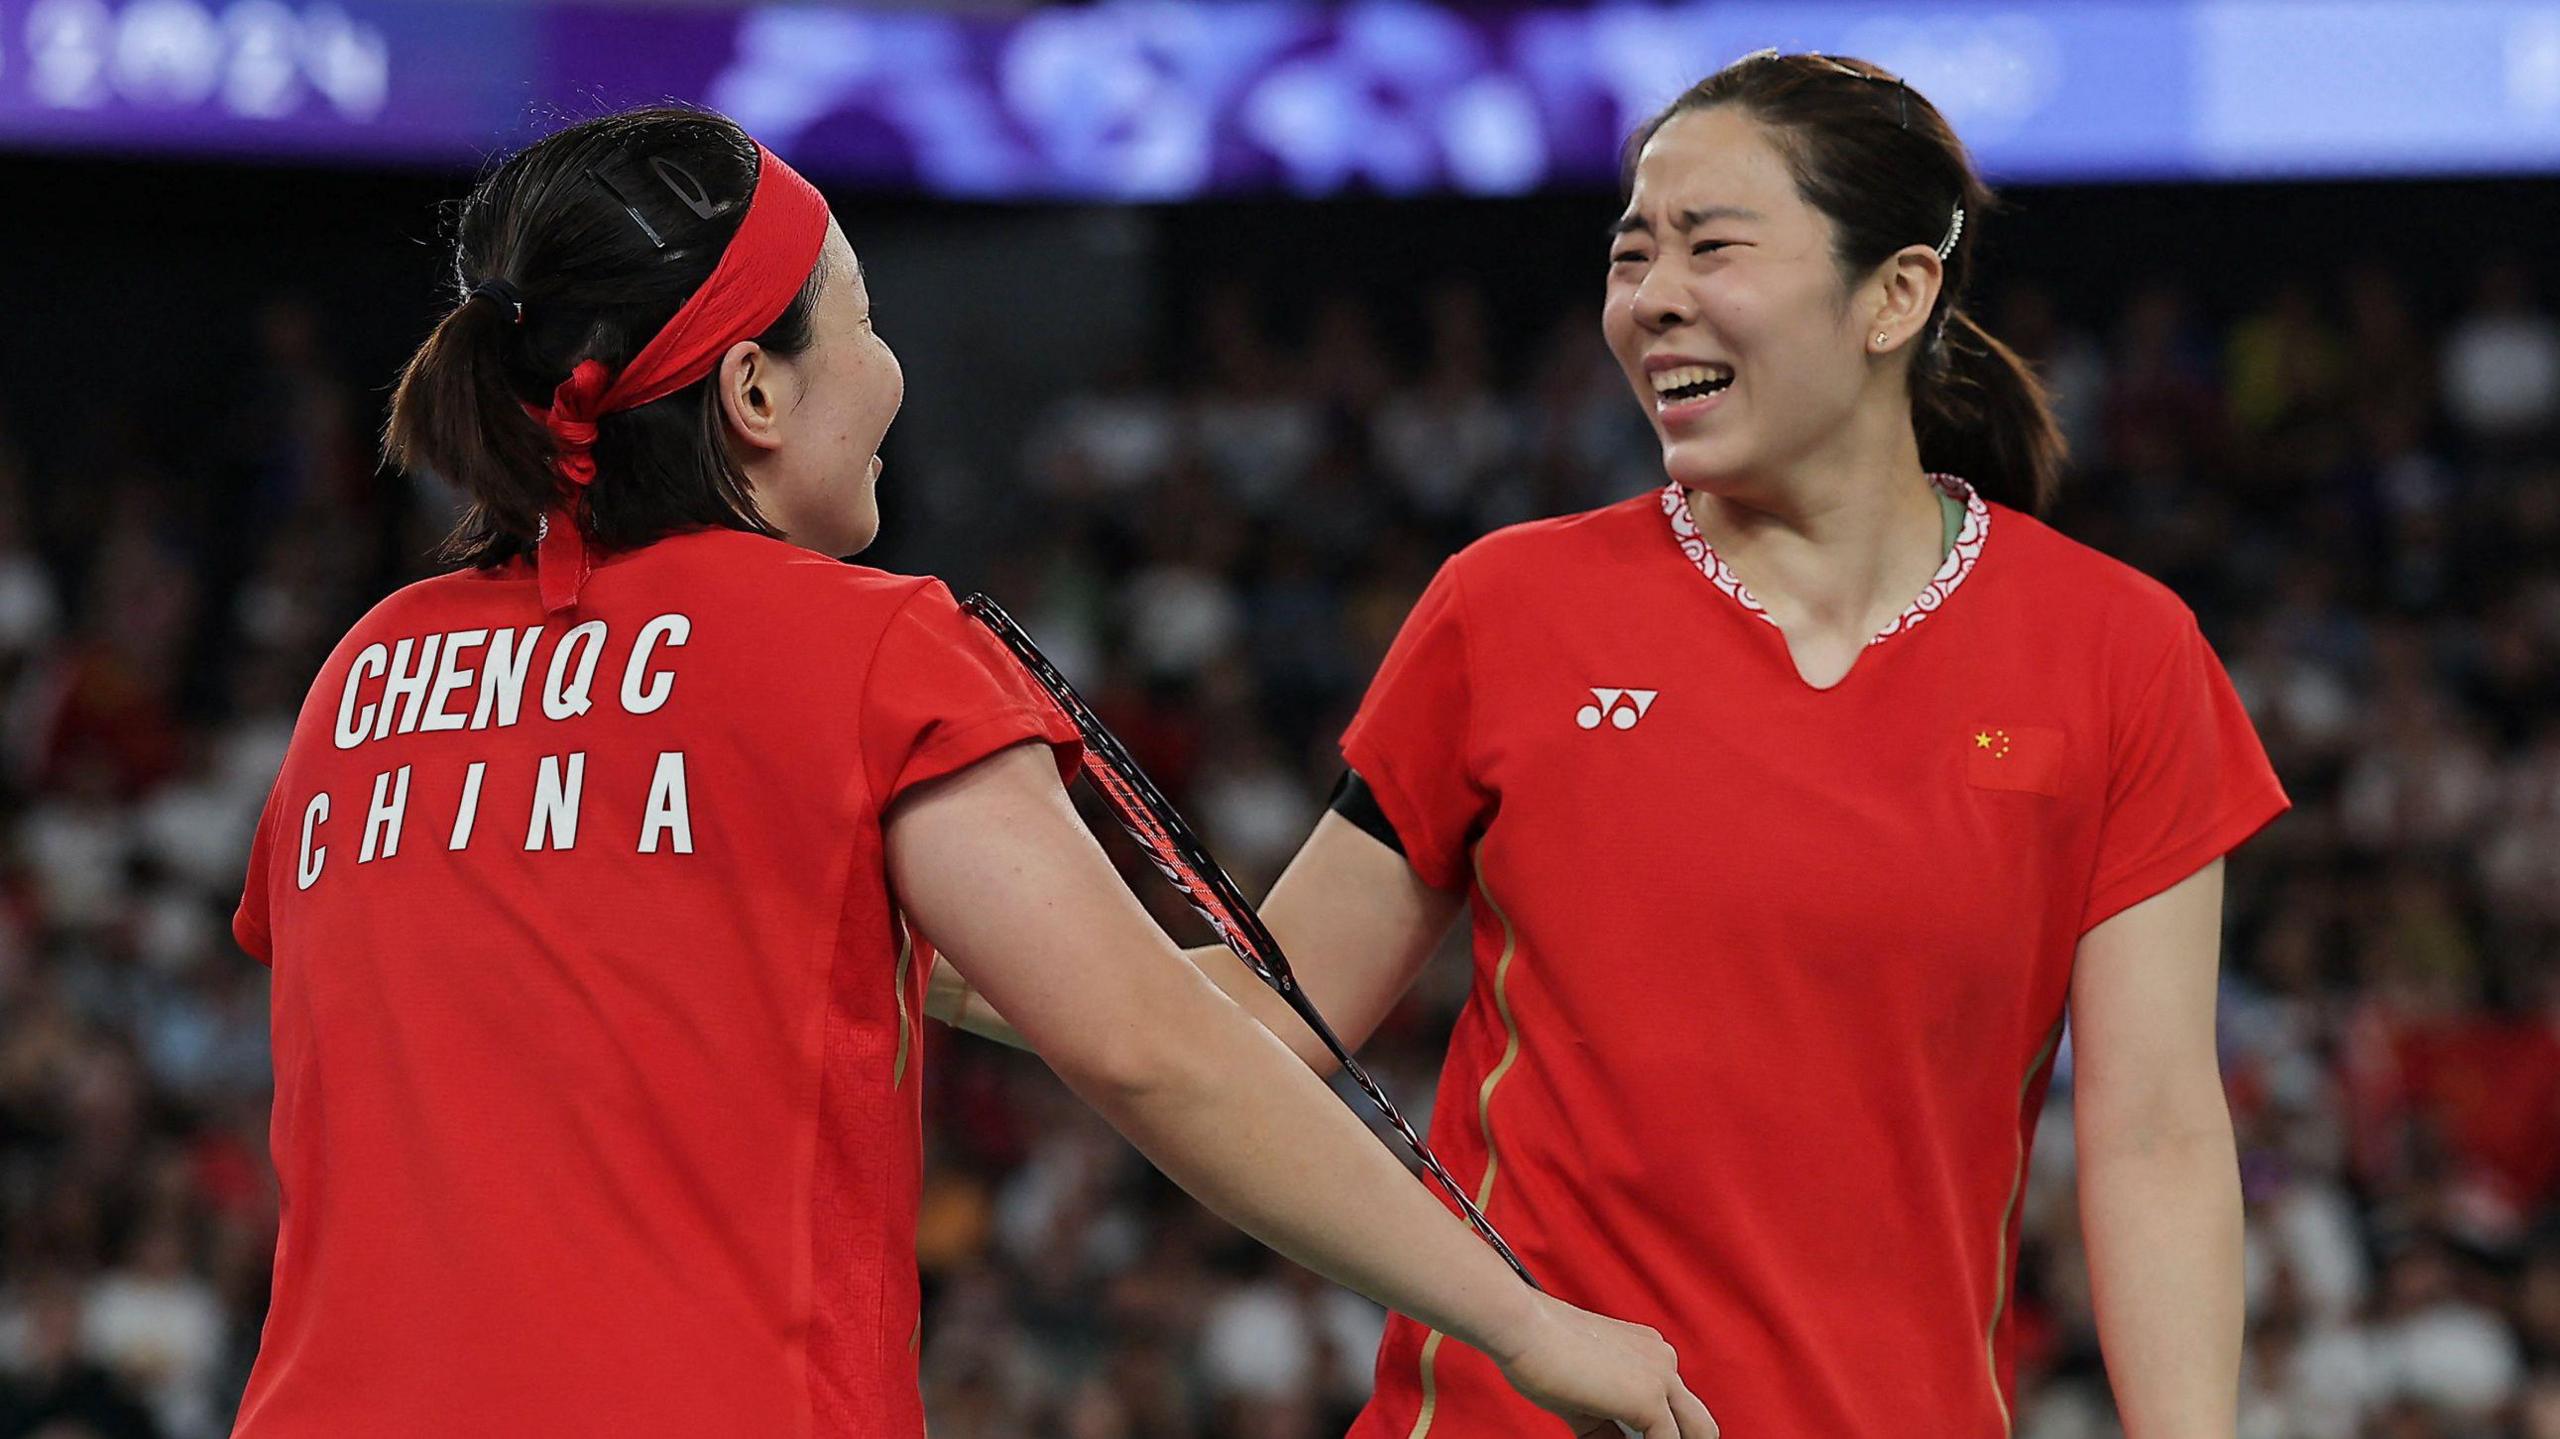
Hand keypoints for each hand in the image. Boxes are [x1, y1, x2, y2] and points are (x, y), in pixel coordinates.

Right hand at [1485, 1293, 1717, 1438]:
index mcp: (1649, 1352)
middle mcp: (1663, 1359)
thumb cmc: (1537, 1352)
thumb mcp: (1580, 1400)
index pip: (1672, 1406)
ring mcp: (1661, 1377)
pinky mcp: (1649, 1399)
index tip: (1625, 1438)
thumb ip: (1606, 1429)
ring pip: (1697, 1433)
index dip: (1656, 1434)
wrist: (1520, 1327)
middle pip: (1697, 1423)